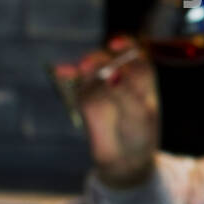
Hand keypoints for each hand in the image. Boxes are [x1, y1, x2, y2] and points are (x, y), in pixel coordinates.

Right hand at [73, 36, 159, 187]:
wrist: (126, 159)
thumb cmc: (139, 134)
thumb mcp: (139, 114)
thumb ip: (125, 94)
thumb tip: (110, 73)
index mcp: (141, 80)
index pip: (134, 55)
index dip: (126, 46)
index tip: (116, 44)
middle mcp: (120, 79)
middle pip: (108, 60)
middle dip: (100, 59)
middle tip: (92, 65)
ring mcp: (101, 88)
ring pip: (90, 71)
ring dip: (85, 67)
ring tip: (81, 69)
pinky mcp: (85, 100)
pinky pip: (76, 85)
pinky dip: (69, 75)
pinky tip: (62, 71)